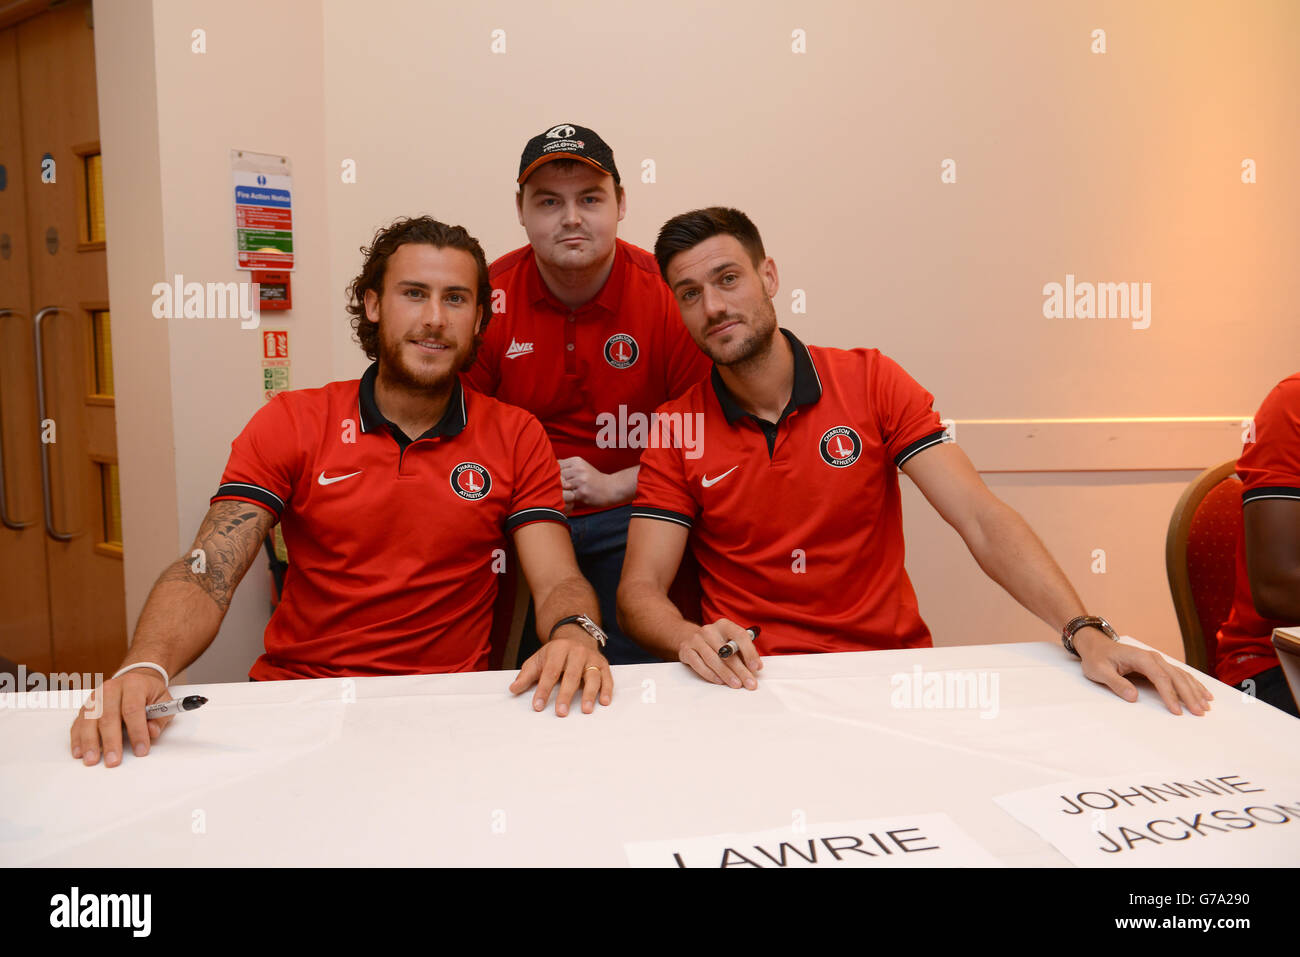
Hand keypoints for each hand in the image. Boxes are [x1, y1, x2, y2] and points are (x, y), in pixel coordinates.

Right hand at [70, 671, 174, 766]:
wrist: (136, 678)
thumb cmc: (149, 693)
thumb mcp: (164, 701)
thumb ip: (160, 718)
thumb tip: (152, 732)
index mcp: (134, 685)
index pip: (133, 709)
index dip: (137, 731)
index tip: (141, 750)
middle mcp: (112, 689)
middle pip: (108, 716)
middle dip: (111, 741)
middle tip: (113, 760)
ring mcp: (96, 697)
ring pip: (89, 720)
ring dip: (90, 742)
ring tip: (92, 760)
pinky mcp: (85, 707)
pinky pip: (78, 723)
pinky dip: (77, 739)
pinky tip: (79, 752)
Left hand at [510, 628, 612, 715]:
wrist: (576, 637)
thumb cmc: (555, 654)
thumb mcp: (538, 660)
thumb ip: (526, 675)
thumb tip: (513, 689)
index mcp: (558, 649)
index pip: (550, 671)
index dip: (543, 689)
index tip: (538, 706)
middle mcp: (577, 652)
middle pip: (571, 675)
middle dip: (566, 695)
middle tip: (561, 713)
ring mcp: (591, 658)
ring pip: (592, 676)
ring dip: (589, 694)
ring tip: (585, 710)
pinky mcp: (603, 664)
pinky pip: (607, 678)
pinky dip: (607, 690)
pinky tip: (604, 702)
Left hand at [558, 457, 622, 513]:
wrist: (612, 488)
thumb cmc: (594, 480)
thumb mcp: (582, 467)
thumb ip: (567, 467)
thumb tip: (550, 466)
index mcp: (576, 461)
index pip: (556, 466)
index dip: (554, 474)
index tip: (559, 480)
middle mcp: (578, 469)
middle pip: (557, 476)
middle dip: (557, 484)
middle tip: (561, 490)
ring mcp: (581, 480)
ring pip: (561, 486)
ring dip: (562, 492)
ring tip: (566, 495)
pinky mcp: (582, 492)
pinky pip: (568, 497)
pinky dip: (567, 499)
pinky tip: (572, 500)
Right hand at [678, 618, 761, 689]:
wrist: (687, 636)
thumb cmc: (715, 642)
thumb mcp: (728, 640)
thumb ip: (742, 651)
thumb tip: (755, 667)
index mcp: (724, 625)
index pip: (740, 636)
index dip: (750, 652)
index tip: (756, 667)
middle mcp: (709, 630)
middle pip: (727, 652)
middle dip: (741, 670)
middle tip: (750, 683)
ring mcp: (696, 639)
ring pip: (713, 660)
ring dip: (727, 674)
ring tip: (737, 684)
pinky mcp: (686, 650)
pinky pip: (699, 664)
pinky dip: (710, 674)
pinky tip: (720, 681)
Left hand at [1075, 630, 1212, 714]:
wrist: (1096, 645)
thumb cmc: (1097, 658)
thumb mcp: (1099, 671)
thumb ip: (1116, 683)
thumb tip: (1133, 697)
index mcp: (1140, 657)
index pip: (1160, 677)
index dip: (1170, 695)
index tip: (1176, 711)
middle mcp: (1153, 657)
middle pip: (1176, 676)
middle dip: (1189, 695)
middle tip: (1199, 712)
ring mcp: (1157, 660)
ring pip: (1181, 675)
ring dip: (1195, 690)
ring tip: (1206, 706)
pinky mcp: (1158, 665)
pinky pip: (1179, 675)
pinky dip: (1192, 684)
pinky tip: (1203, 693)